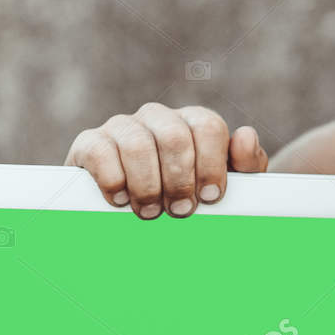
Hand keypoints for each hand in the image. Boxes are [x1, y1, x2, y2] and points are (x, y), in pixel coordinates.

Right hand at [65, 103, 269, 217]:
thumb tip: (245, 136)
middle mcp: (157, 118)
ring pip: (138, 144)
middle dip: (180, 180)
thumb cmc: (187, 198)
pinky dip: (113, 181)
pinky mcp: (89, 143)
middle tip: (180, 211)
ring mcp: (122, 127)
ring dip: (148, 186)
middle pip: (175, 136)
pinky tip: (120, 200)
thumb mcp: (225, 186)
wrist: (133, 216)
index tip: (209, 197)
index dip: (211, 164)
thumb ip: (245, 165)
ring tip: (150, 212)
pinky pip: (101, 152)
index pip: (208, 126)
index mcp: (192, 123)